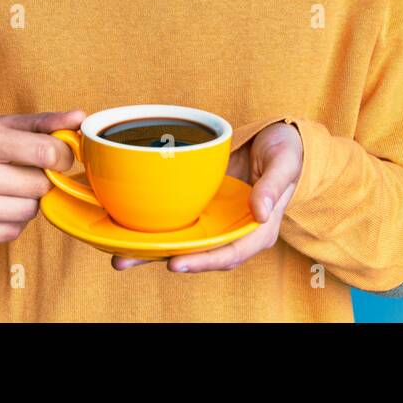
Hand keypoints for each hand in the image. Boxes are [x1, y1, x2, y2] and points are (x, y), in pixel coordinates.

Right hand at [0, 110, 84, 243]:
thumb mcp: (1, 124)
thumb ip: (43, 123)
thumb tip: (80, 118)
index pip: (45, 152)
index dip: (62, 155)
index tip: (58, 155)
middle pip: (39, 186)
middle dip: (42, 178)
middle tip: (26, 170)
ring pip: (28, 212)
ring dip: (29, 200)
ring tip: (10, 186)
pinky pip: (10, 231)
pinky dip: (13, 219)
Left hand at [112, 120, 303, 272]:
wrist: (277, 139)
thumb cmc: (286, 152)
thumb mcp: (285, 164)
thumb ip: (273, 186)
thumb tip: (260, 211)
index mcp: (258, 229)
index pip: (229, 253)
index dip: (203, 261)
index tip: (176, 262)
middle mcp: (233, 230)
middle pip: (198, 254)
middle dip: (162, 260)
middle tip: (124, 261)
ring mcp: (216, 220)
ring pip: (183, 241)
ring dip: (151, 250)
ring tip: (116, 254)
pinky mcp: (203, 206)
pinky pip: (180, 220)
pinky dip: (157, 226)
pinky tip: (129, 225)